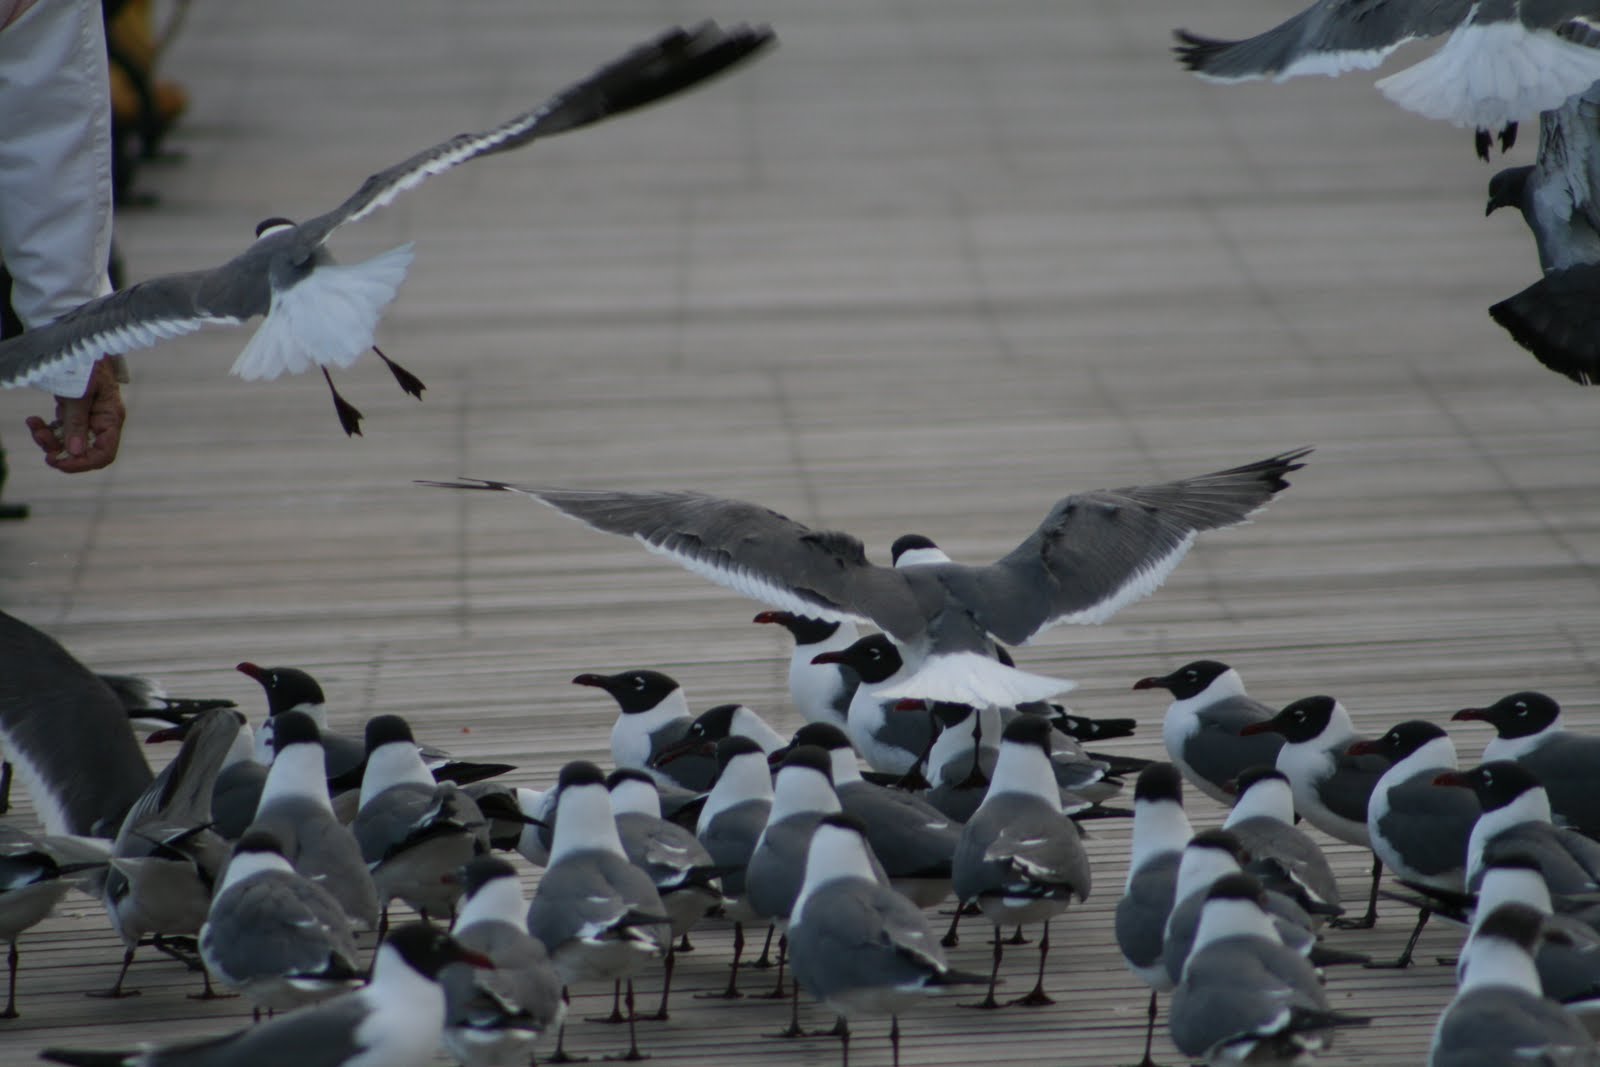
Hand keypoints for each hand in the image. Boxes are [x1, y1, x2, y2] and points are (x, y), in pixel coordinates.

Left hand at [25, 357, 124, 472]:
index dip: (82, 463)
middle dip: (59, 449)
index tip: (58, 462)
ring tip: (34, 424)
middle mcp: (102, 422)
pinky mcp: (74, 412)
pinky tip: (33, 419)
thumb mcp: (78, 391)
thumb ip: (77, 422)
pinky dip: (45, 429)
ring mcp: (88, 417)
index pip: (104, 453)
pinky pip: (60, 430)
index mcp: (111, 418)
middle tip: (39, 438)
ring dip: (48, 439)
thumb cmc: (84, 363)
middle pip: (84, 451)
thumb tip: (75, 452)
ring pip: (69, 443)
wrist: (77, 340)